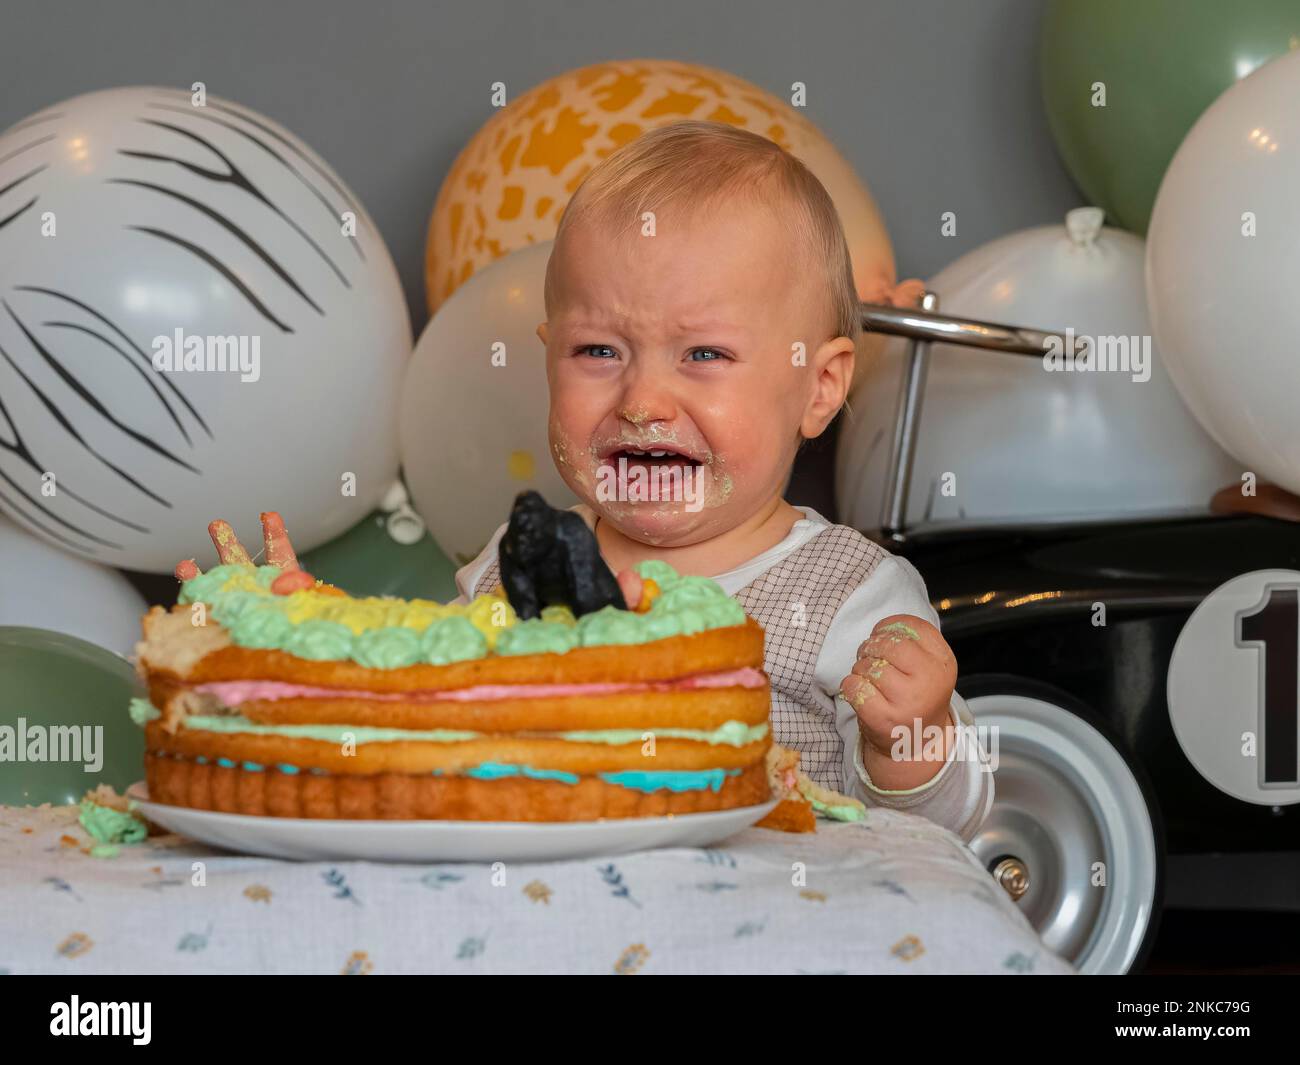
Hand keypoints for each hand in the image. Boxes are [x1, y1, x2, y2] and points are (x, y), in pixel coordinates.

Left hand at [839, 614, 957, 788]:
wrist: (915, 743)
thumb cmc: (915, 696)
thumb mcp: (927, 666)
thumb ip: (911, 640)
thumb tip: (882, 628)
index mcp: (943, 662)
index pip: (911, 626)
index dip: (889, 627)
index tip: (884, 637)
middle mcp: (930, 681)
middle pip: (888, 644)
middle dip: (871, 647)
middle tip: (871, 658)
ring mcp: (907, 701)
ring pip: (867, 665)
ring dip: (860, 669)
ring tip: (871, 681)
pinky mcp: (884, 719)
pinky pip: (854, 686)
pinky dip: (851, 685)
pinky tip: (862, 694)